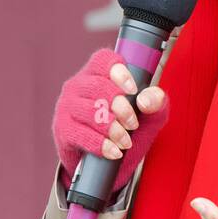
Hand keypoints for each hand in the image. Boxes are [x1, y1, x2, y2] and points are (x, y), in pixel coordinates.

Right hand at [51, 47, 168, 192]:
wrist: (104, 158)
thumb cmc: (126, 125)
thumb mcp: (147, 113)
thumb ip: (155, 101)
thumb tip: (145, 101)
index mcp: (97, 72)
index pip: (103, 60)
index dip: (119, 73)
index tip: (133, 91)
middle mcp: (78, 85)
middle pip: (98, 87)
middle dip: (121, 108)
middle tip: (133, 124)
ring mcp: (67, 106)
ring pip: (89, 111)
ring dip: (112, 129)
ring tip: (126, 141)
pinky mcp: (63, 128)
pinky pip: (80, 134)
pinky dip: (101, 145)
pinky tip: (114, 152)